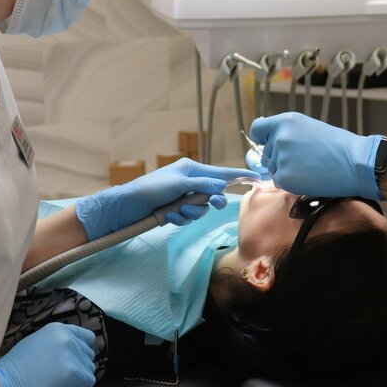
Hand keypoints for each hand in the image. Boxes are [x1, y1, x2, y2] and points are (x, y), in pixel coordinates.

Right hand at [0, 322, 95, 386]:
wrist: (5, 379)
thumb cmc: (17, 365)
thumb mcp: (39, 341)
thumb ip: (58, 342)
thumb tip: (73, 350)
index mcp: (59, 328)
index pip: (87, 337)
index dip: (86, 351)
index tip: (80, 361)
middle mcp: (67, 336)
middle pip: (89, 353)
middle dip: (81, 366)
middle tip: (67, 376)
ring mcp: (70, 352)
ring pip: (90, 367)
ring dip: (80, 377)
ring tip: (64, 383)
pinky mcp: (71, 370)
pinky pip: (88, 380)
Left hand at [74, 158, 257, 240]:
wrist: (129, 205)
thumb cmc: (152, 188)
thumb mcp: (180, 183)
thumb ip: (203, 184)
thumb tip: (222, 186)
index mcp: (192, 169)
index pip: (221, 173)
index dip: (239, 176)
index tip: (257, 178)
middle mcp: (191, 182)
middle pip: (214, 193)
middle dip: (211, 201)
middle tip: (212, 203)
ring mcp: (184, 197)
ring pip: (202, 208)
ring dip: (191, 212)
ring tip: (176, 210)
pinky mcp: (176, 210)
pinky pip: (188, 217)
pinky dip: (180, 218)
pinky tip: (168, 215)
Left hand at [250, 112, 382, 198]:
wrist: (354, 162)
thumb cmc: (337, 145)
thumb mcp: (309, 127)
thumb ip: (287, 132)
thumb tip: (268, 143)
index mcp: (286, 121)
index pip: (258, 129)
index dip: (261, 137)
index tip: (265, 142)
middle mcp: (280, 137)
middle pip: (266, 153)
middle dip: (278, 158)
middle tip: (302, 159)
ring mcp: (281, 157)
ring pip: (272, 169)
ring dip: (285, 171)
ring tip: (308, 167)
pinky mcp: (285, 176)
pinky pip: (279, 182)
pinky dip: (291, 183)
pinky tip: (308, 177)